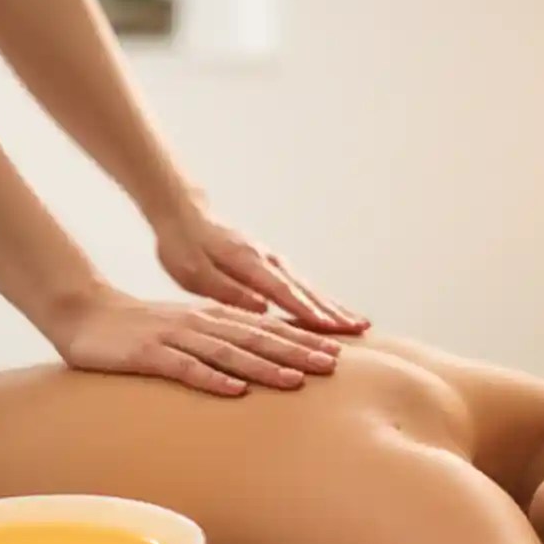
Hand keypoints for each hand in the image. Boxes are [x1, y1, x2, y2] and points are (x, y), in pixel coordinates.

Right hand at [49, 284, 343, 395]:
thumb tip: (257, 360)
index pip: (266, 327)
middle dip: (297, 351)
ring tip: (297, 381)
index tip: (336, 353)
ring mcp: (175, 337)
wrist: (84, 313)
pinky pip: (185, 368)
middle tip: (333, 366)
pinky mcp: (149, 353)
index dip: (301, 338)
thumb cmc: (140, 330)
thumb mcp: (186, 332)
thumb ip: (219, 341)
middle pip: (257, 337)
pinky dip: (212, 378)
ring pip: (228, 352)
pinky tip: (235, 390)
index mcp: (212, 317)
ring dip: (265, 365)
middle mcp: (201, 322)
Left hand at [154, 206, 369, 334]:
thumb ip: (227, 291)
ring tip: (359, 323)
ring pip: (309, 287)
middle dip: (334, 310)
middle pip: (306, 289)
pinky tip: (332, 311)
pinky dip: (320, 299)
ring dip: (334, 306)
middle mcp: (267, 259)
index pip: (283, 291)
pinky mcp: (271, 263)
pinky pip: (301, 284)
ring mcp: (272, 260)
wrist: (185, 214)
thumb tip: (261, 309)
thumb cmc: (183, 245)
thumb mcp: (194, 273)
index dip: (307, 312)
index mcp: (248, 262)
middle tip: (361, 328)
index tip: (330, 328)